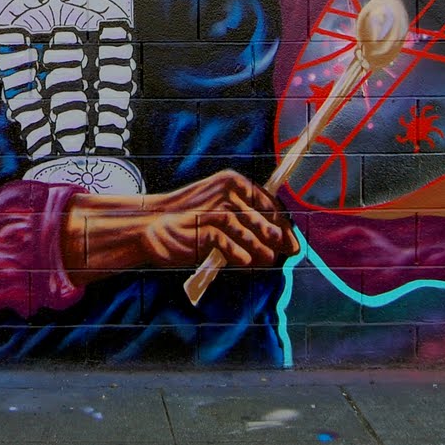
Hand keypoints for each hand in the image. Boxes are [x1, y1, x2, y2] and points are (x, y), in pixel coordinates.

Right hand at [62, 169, 298, 284]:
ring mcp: (213, 209)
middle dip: (276, 236)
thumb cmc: (190, 221)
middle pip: (260, 217)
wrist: (151, 225)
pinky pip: (226, 243)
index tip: (292, 241)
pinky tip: (246, 262)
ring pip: (246, 231)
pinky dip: (238, 254)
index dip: (282, 223)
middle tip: (288, 252)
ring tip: (269, 260)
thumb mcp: (219, 212)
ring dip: (261, 248)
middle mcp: (225, 191)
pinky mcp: (201, 228)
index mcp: (232, 181)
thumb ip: (245, 221)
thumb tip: (280, 239)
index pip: (266, 202)